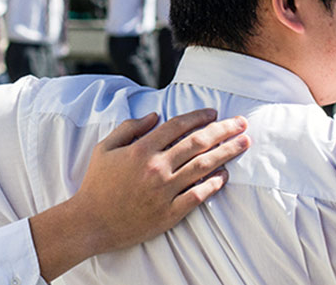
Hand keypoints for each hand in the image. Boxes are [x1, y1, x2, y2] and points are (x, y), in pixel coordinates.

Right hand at [72, 109, 248, 253]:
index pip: (177, 126)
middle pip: (197, 143)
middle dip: (223, 130)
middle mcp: (156, 168)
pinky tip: (226, 175)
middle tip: (241, 123)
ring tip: (244, 143)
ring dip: (227, 153)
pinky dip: (214, 184)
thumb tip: (154, 115)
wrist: (92, 222)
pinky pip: (198, 195)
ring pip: (203, 167)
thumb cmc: (97, 184)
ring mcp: (165, 191)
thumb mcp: (105, 148)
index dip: (198, 117)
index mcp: (141, 150)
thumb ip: (129, 128)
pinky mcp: (170, 213)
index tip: (214, 112)